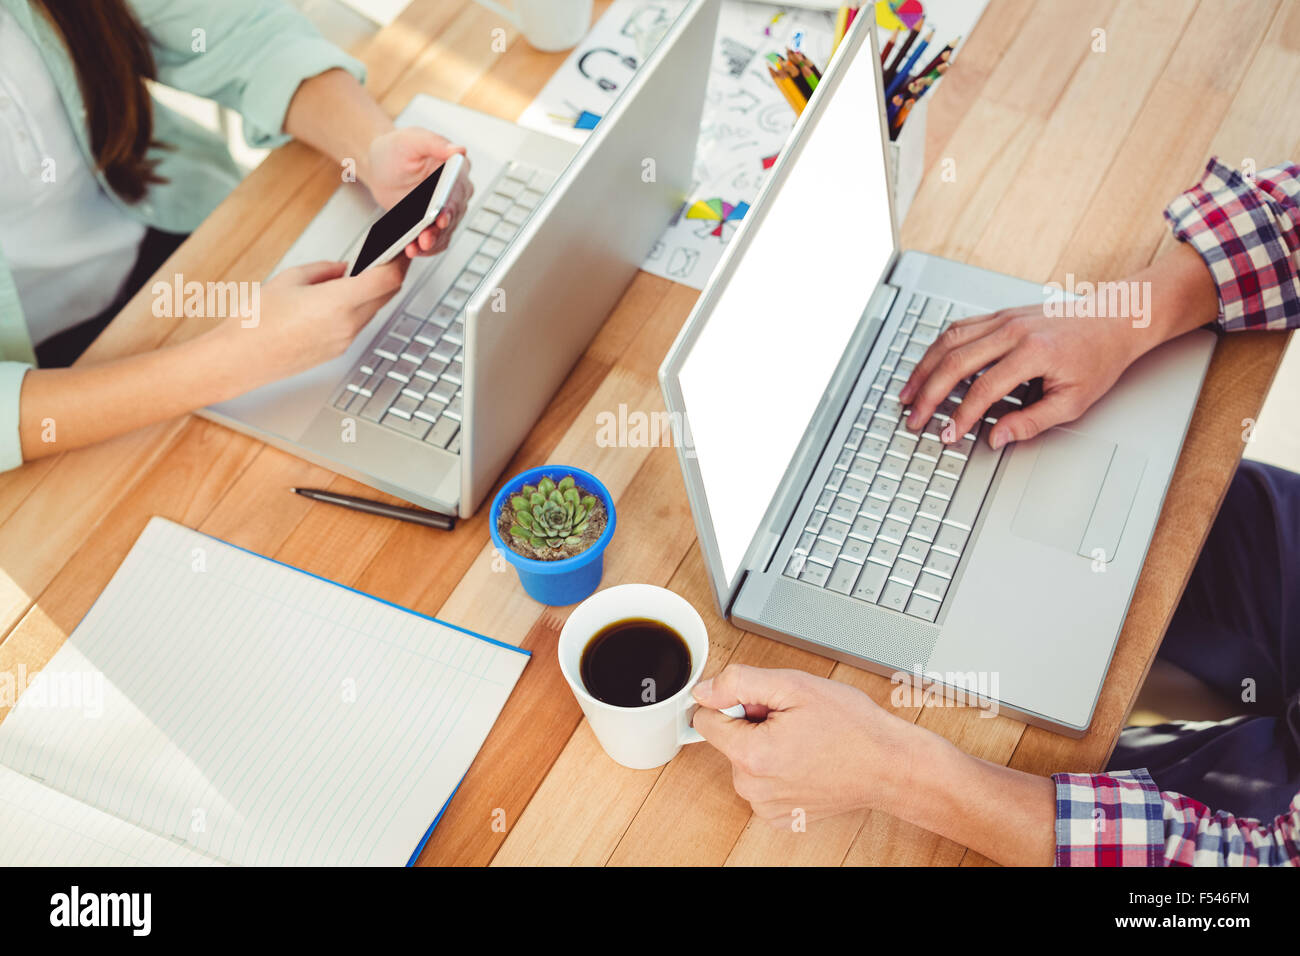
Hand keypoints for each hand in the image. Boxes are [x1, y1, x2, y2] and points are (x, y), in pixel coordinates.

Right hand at [204, 259, 407, 392]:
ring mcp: (344, 341)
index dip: (398, 263)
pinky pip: (358, 325)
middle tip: (385, 258)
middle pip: (386, 296)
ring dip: (374, 293)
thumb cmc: (256, 322)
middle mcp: (347, 325)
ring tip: (360, 275)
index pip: (387, 280)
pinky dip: (359, 308)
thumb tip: (343, 268)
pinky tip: (343, 298)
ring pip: (373, 311)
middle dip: (390, 275)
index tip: (399, 251)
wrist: (240, 359)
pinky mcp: (337, 351)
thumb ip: (323, 269)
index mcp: (337, 302)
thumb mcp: (289, 279)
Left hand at [365, 127, 473, 257]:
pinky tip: (414, 249)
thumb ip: (434, 143)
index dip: (450, 206)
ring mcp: (446, 210)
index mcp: (456, 168)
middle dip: (439, 230)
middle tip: (425, 239)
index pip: (457, 190)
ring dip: (432, 242)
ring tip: (415, 248)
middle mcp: (455, 191)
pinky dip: (426, 248)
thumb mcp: (411, 140)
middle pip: (453, 215)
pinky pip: (436, 240)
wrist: (380, 167)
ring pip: (445, 232)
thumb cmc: (396, 149)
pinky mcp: (435, 224)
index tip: (441, 217)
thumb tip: (458, 150)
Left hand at [691, 664, 916, 827]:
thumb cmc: (851, 726)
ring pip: (744, 762)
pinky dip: (778, 771)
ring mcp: (766, 807)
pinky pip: (762, 784)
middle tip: (792, 721)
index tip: (763, 704)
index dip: (732, 703)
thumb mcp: (794, 685)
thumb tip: (703, 690)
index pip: (703, 720)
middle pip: (727, 742)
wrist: (888, 765)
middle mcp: (753, 788)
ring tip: (803, 741)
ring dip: (765, 747)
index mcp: (751, 755)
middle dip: (751, 725)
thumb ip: (739, 683)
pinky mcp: (781, 817)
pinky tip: (806, 762)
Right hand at [897, 244, 1221, 449]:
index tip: (948, 434)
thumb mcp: (1075, 401)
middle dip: (929, 394)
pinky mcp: (1001, 314)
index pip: (984, 389)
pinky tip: (926, 367)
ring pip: (950, 341)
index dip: (961, 416)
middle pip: (956, 362)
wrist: (1117, 318)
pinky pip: (959, 328)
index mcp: (1034, 352)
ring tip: (908, 393)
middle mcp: (1014, 330)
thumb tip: (996, 438)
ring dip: (924, 369)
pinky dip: (937, 349)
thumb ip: (1032, 422)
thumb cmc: (1099, 357)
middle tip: (914, 417)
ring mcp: (1004, 319)